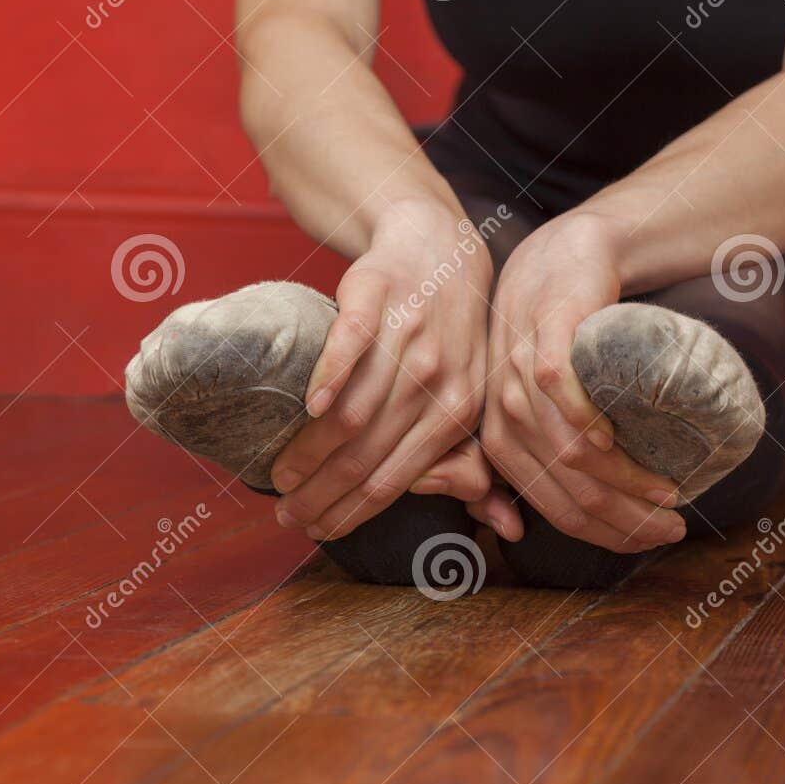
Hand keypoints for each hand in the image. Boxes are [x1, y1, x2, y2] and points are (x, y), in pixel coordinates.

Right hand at [270, 202, 495, 539]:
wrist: (438, 249)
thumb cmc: (452, 336)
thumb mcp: (473, 397)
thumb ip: (474, 462)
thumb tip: (506, 534)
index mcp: (458, 412)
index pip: (395, 479)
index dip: (351, 513)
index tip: (316, 531)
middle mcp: (437, 377)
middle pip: (367, 454)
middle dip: (321, 494)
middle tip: (285, 515)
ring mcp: (407, 335)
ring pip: (354, 411)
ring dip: (310, 451)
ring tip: (279, 476)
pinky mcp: (377, 295)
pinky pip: (350, 343)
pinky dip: (328, 377)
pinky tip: (308, 408)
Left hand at [480, 212, 685, 553]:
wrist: (561, 261)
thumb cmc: (553, 342)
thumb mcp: (529, 406)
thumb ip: (522, 463)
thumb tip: (509, 533)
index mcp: (501, 442)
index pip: (557, 509)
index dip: (609, 536)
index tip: (655, 541)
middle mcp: (503, 414)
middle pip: (570, 490)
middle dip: (627, 520)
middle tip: (675, 528)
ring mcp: (519, 374)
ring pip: (569, 451)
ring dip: (623, 481)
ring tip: (669, 491)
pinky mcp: (542, 334)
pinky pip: (556, 390)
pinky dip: (585, 421)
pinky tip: (615, 440)